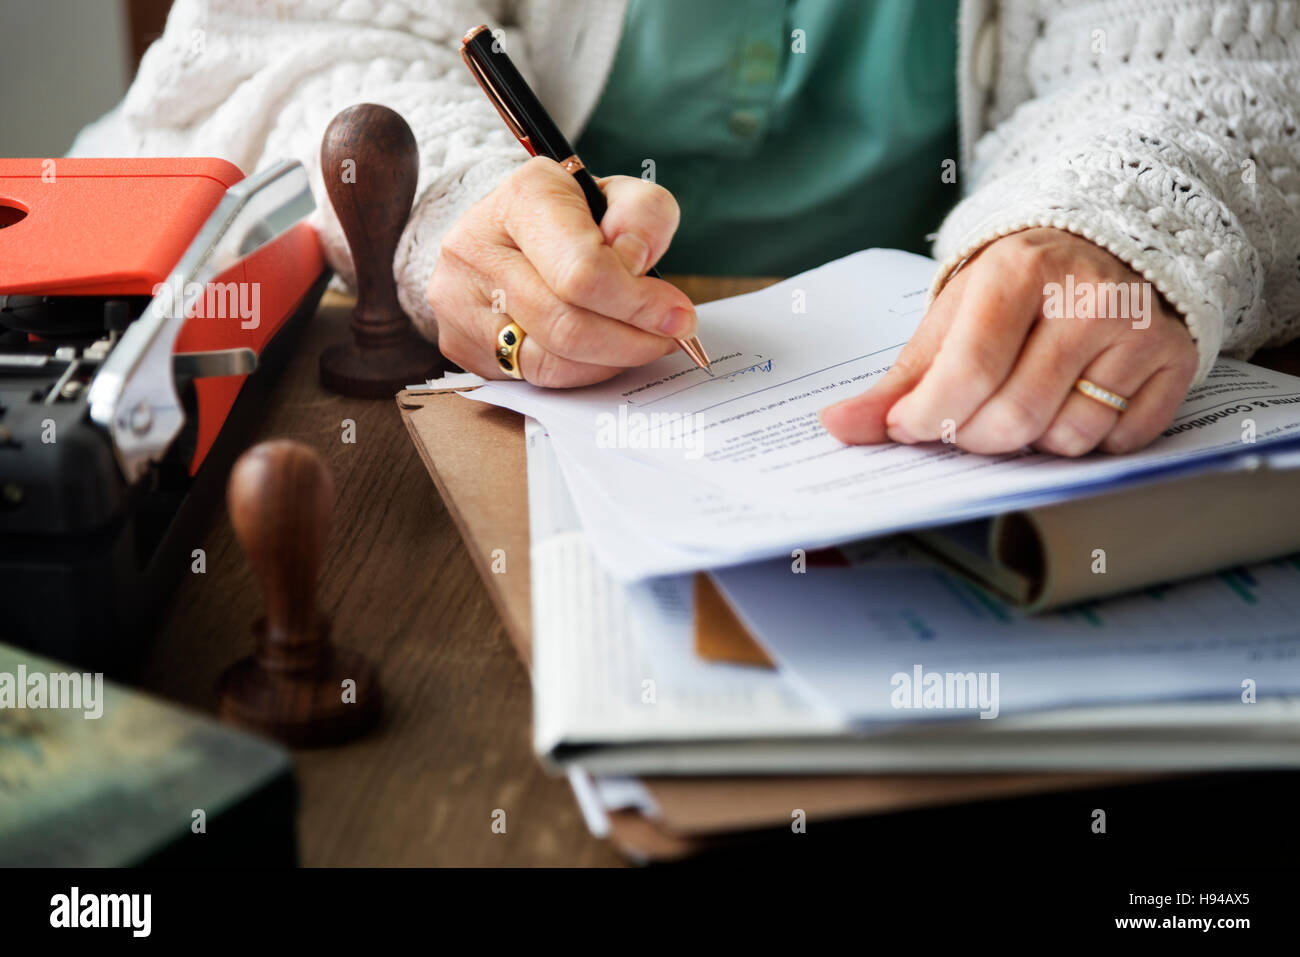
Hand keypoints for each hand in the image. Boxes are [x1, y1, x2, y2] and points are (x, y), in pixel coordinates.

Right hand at [426, 156, 695, 386]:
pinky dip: (582, 372)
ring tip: (640, 342)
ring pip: (552, 360)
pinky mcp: (460, 342)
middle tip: (668, 337)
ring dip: (612, 360)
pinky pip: (535, 377)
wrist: (503, 232)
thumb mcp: (616, 196)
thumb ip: (642, 215)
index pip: (583, 271)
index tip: (679, 314)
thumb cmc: (570, 217)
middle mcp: (477, 246)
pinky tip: (603, 353)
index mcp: (522, 198)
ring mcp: (460, 300)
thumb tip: (636, 263)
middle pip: (568, 324)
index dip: (638, 302)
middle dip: (633, 338)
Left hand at [820, 228, 1199, 455]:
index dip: (930, 417)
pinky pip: (1117, 443)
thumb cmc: (1015, 291)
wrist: (1106, 246)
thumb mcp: (950, 319)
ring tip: (1029, 398)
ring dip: (1034, 440)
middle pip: (1014, 418)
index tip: (913, 424)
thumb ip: (897, 382)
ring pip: (1067, 439)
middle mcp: (1088, 297)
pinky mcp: (1176, 361)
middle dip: (976, 437)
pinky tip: (1076, 399)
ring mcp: (1139, 329)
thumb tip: (838, 429)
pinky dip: (1087, 439)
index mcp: (1019, 273)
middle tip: (972, 417)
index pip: (966, 375)